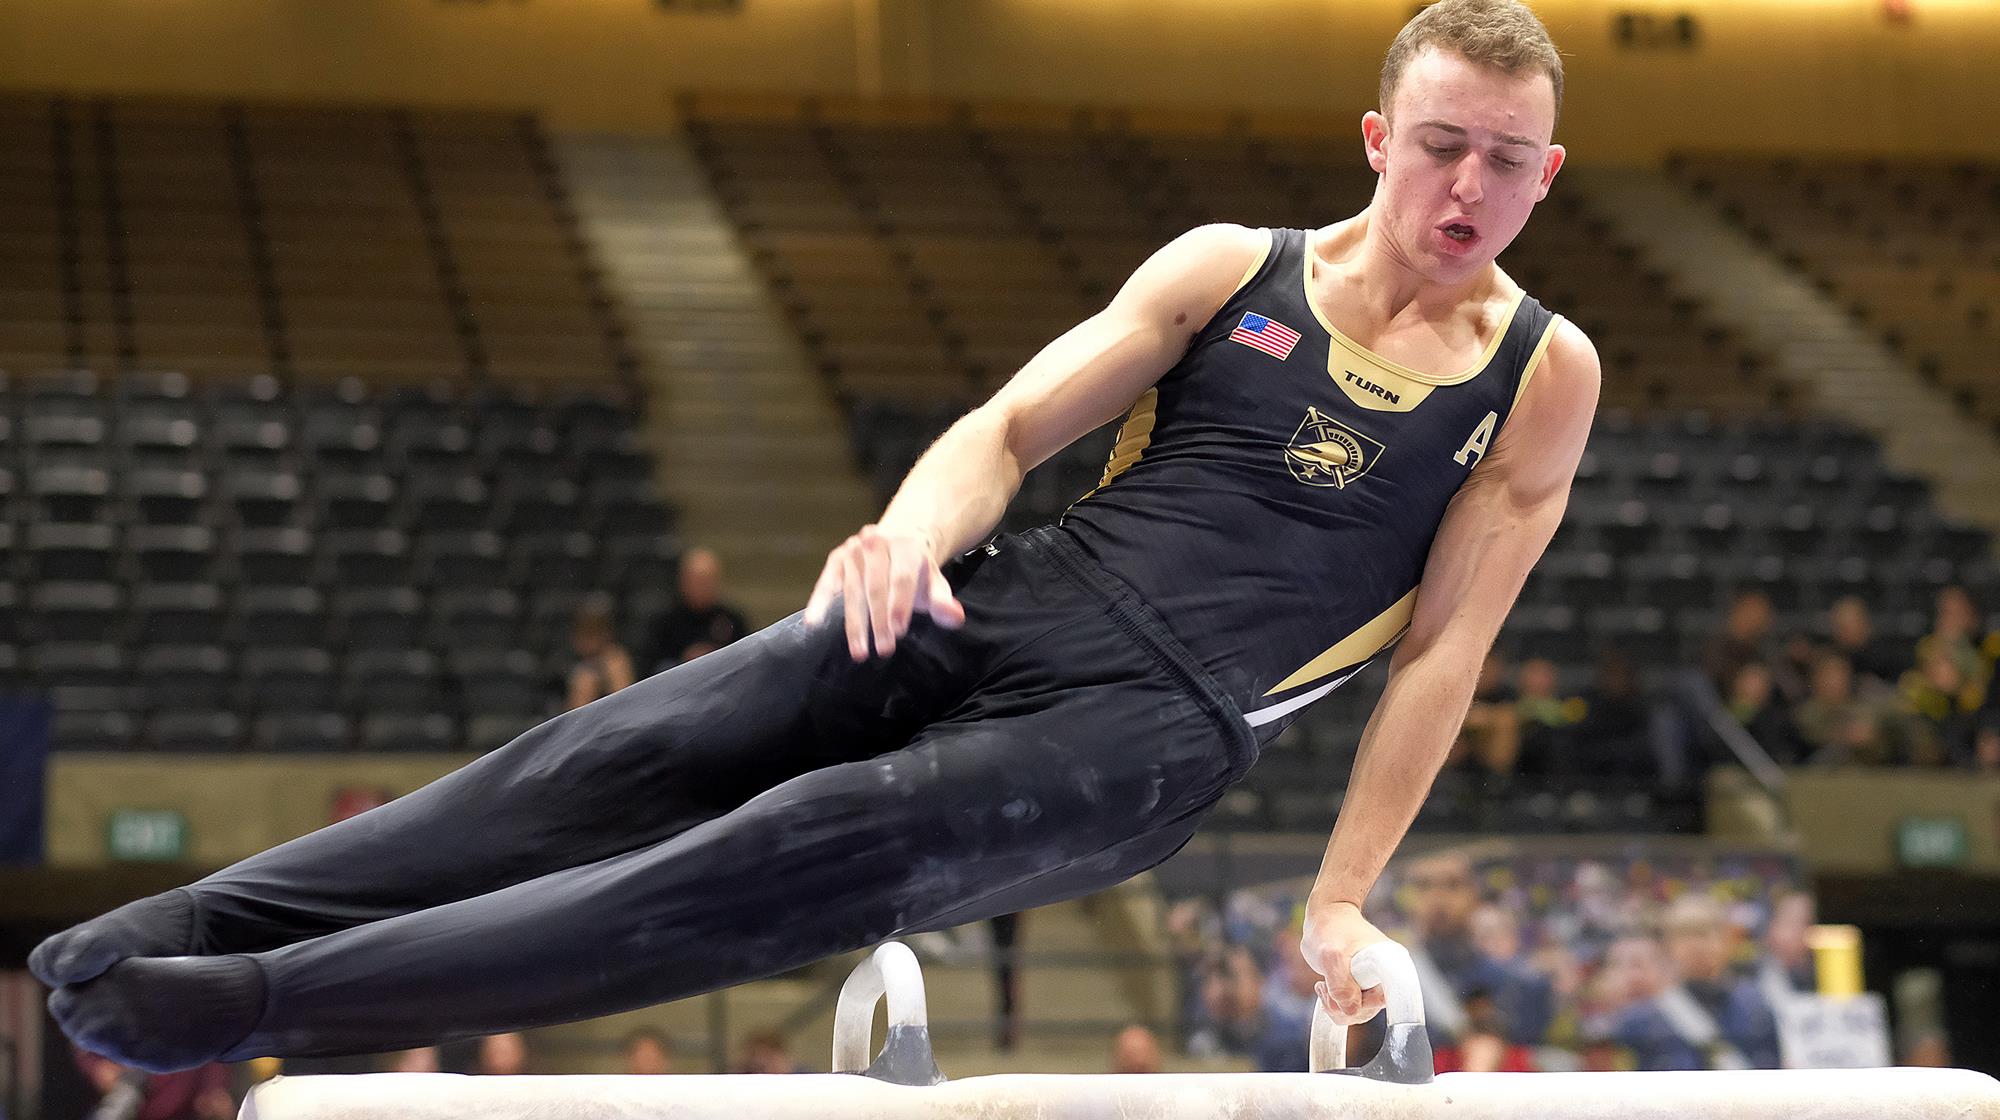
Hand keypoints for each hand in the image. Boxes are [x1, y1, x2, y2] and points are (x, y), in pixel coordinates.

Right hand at [804, 524, 965, 660]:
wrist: (895, 544)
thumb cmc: (915, 572)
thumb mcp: (933, 584)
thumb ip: (942, 601)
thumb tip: (955, 617)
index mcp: (905, 547)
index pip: (901, 579)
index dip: (899, 606)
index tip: (898, 632)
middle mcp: (876, 543)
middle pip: (876, 587)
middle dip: (879, 622)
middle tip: (884, 650)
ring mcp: (853, 550)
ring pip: (852, 591)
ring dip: (855, 624)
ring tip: (859, 652)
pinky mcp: (835, 560)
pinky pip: (826, 585)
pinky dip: (819, 604)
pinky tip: (814, 624)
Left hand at [1300, 899, 1390, 1024]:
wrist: (1326, 914)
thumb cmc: (1331, 929)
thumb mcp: (1331, 955)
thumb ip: (1341, 985)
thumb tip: (1351, 1011)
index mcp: (1390, 968)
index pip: (1387, 1004)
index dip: (1365, 1006)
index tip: (1342, 994)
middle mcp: (1385, 977)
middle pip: (1368, 1011)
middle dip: (1343, 1006)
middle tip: (1325, 987)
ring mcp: (1371, 982)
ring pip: (1356, 1012)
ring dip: (1336, 1005)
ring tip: (1323, 985)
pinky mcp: (1359, 985)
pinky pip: (1349, 1007)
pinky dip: (1334, 1003)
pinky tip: (1323, 986)